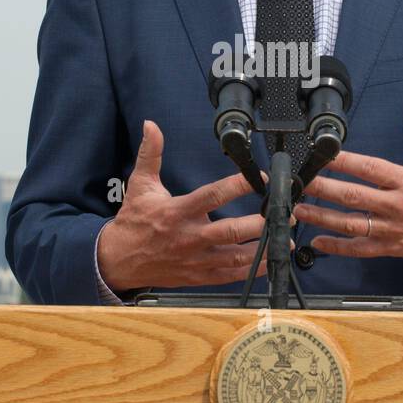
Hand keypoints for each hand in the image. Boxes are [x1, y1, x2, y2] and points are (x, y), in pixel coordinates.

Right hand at [97, 120, 289, 290]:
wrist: (118, 260)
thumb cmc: (133, 221)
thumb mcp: (140, 185)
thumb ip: (150, 154)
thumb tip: (151, 125)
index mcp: (177, 212)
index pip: (213, 196)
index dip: (239, 186)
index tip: (260, 178)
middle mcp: (189, 237)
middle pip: (231, 231)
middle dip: (260, 222)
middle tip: (284, 212)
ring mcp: (195, 260)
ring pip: (235, 257)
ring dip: (263, 247)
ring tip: (284, 235)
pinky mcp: (199, 276)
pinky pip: (230, 275)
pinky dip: (252, 269)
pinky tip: (269, 259)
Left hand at [292, 96, 402, 259]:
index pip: (370, 168)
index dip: (344, 161)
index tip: (322, 155)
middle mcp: (397, 206)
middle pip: (354, 197)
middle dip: (324, 189)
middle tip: (301, 182)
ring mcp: (392, 229)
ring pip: (351, 224)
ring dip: (322, 217)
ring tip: (299, 209)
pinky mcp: (390, 248)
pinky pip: (360, 249)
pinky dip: (338, 247)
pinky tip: (318, 241)